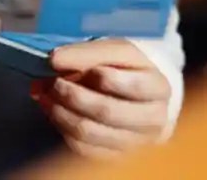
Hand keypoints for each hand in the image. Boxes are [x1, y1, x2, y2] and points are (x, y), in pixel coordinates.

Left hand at [32, 40, 170, 161]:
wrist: (138, 97)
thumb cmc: (125, 69)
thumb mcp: (113, 51)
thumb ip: (86, 53)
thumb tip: (55, 59)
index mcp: (158, 87)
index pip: (127, 84)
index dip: (94, 72)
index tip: (68, 62)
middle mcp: (153, 120)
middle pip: (106, 111)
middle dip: (72, 95)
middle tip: (53, 82)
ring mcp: (136, 143)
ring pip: (91, 132)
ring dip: (61, 112)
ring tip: (47, 96)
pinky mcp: (116, 156)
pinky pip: (83, 148)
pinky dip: (62, 128)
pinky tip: (55, 112)